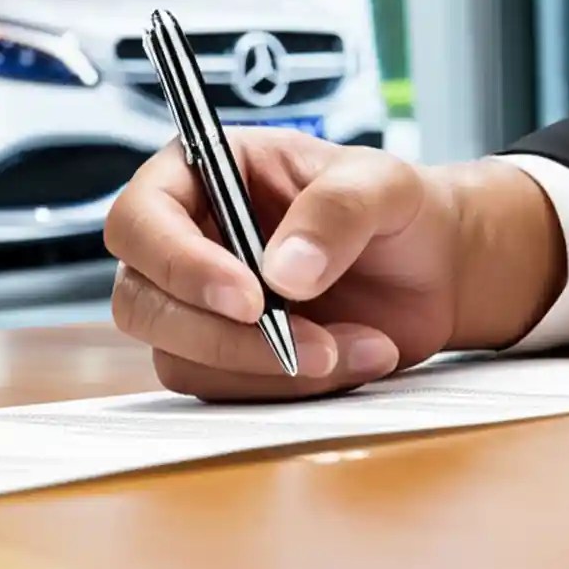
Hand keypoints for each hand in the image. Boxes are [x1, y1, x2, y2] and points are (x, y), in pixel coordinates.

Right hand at [104, 128, 565, 401]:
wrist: (428, 270)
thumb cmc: (390, 208)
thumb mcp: (379, 184)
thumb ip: (335, 211)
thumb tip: (282, 272)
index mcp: (195, 176)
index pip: (139, 220)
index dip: (177, 263)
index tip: (249, 296)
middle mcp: (179, 243)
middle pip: (140, 303)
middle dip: (220, 336)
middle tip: (308, 343)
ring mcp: (192, 307)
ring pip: (179, 359)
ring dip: (267, 367)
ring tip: (356, 345)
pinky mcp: (220, 360)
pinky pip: (223, 392)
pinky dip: (289, 387)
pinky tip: (351, 359)